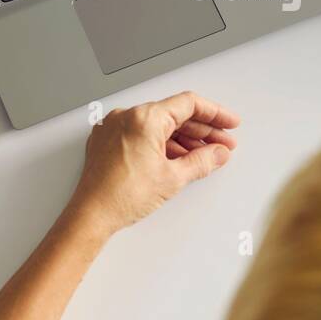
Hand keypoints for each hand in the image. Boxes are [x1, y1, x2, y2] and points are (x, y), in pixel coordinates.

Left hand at [66, 91, 240, 237]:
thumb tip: (218, 153)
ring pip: (157, 125)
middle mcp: (127, 116)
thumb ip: (202, 160)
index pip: (189, 104)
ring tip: (203, 155)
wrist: (91, 216)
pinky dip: (161, 143)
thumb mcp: (173, 178)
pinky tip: (176, 157)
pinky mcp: (107, 140)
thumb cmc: (121, 196)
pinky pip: (141, 133)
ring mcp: (114, 127)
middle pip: (174, 114)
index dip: (215, 114)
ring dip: (182, 138)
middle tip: (221, 144)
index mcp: (144, 117)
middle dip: (201, 130)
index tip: (229, 123)